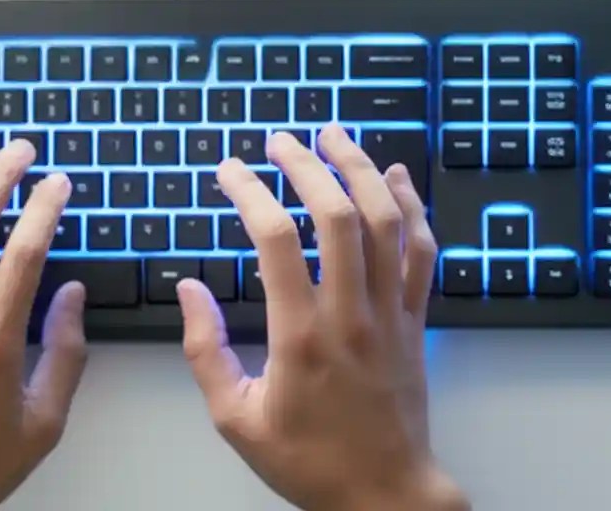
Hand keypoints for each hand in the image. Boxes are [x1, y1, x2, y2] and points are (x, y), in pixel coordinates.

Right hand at [177, 125, 467, 510]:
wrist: (384, 493)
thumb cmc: (307, 460)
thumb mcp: (235, 418)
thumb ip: (204, 351)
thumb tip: (187, 289)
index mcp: (301, 335)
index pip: (276, 239)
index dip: (250, 193)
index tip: (228, 169)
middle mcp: (351, 314)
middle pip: (336, 215)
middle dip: (306, 166)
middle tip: (280, 140)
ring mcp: (391, 313)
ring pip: (385, 223)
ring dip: (360, 170)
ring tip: (335, 136)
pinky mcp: (416, 320)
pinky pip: (423, 252)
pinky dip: (412, 208)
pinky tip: (396, 178)